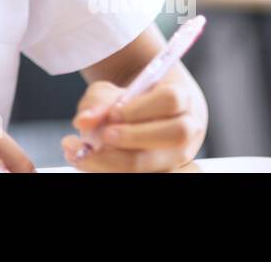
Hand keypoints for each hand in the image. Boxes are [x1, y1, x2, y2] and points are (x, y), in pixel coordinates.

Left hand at [61, 77, 205, 171]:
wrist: (144, 117)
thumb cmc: (130, 102)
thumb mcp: (111, 93)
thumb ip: (98, 103)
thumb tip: (83, 122)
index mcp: (182, 99)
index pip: (170, 100)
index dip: (140, 108)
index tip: (112, 113)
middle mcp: (188, 129)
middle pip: (176, 134)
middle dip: (136, 137)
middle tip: (104, 136)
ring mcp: (180, 156)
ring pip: (160, 166)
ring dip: (117, 162)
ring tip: (82, 154)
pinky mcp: (165, 173)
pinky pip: (142, 177)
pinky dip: (111, 172)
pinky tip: (88, 163)